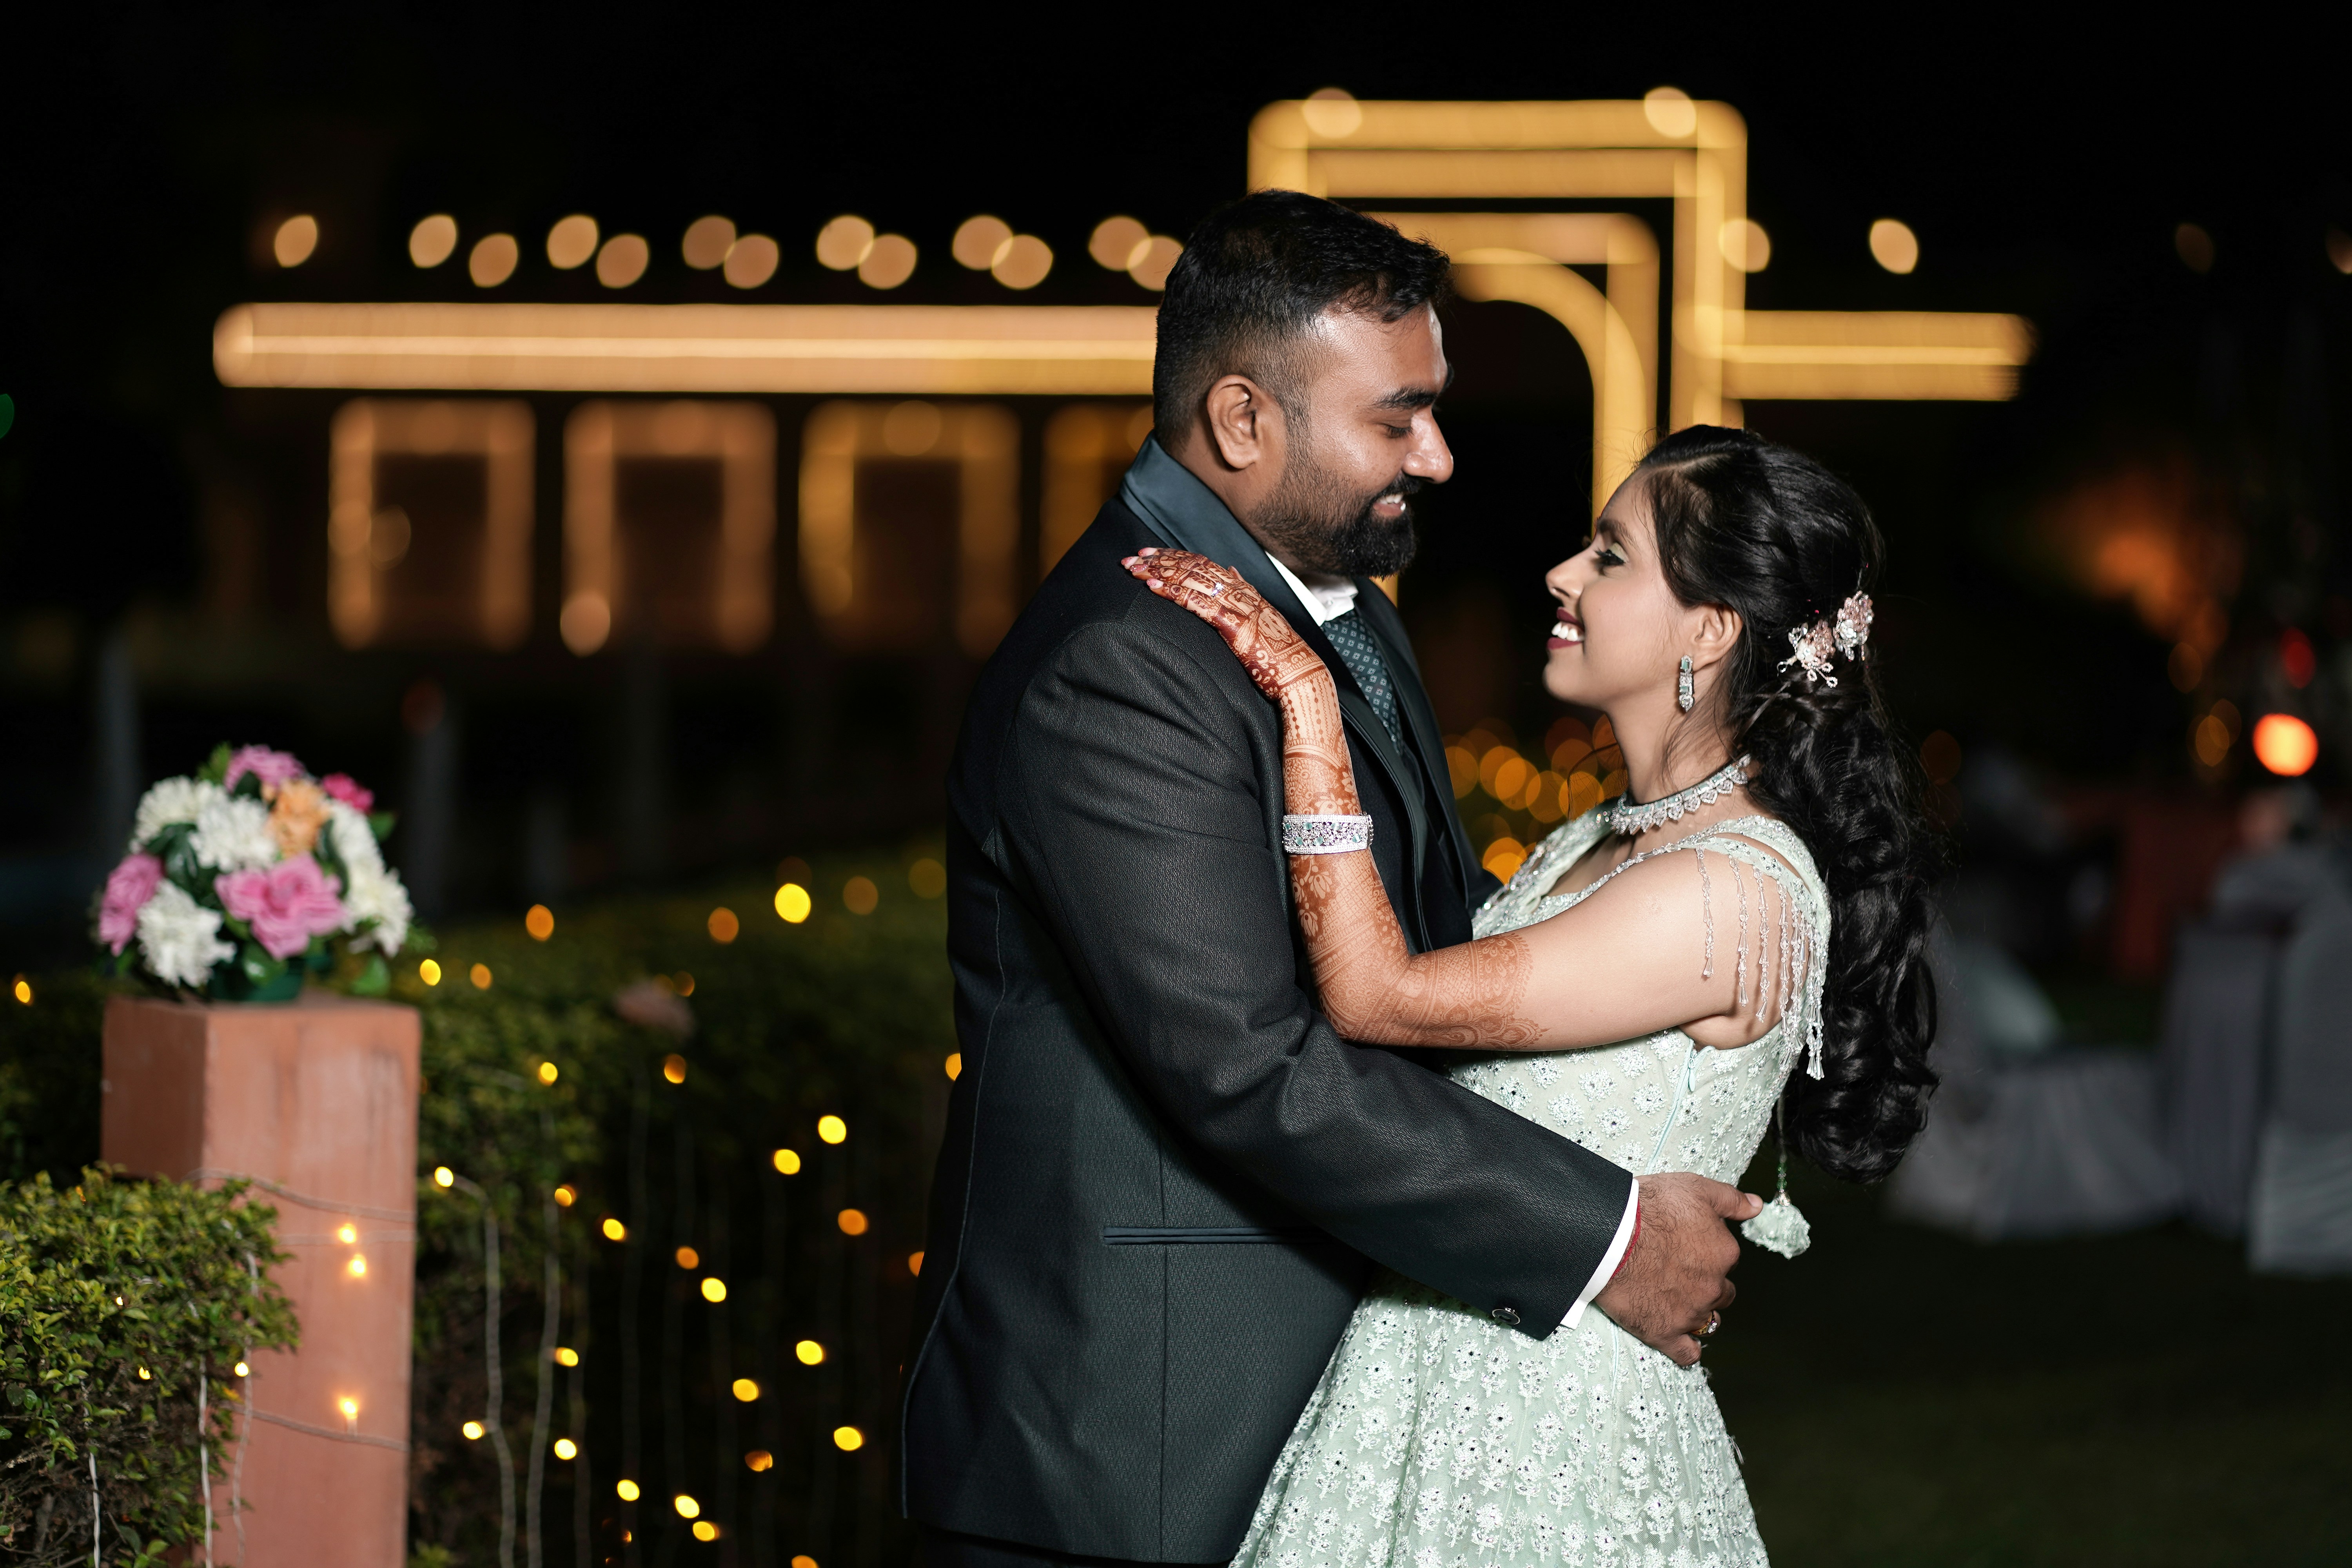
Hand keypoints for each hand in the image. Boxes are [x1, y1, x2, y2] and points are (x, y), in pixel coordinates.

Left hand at [1122, 548, 1325, 700]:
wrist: (1299, 672)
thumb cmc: (1278, 651)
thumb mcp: (1259, 613)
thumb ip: (1243, 590)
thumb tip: (1232, 570)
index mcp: (1241, 588)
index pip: (1201, 563)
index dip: (1172, 556)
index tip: (1148, 553)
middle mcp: (1237, 590)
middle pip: (1191, 567)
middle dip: (1158, 561)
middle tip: (1130, 558)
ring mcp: (1235, 605)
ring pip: (1190, 579)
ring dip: (1158, 572)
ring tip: (1133, 569)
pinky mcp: (1232, 624)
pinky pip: (1196, 603)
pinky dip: (1172, 593)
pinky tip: (1153, 588)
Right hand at [1592, 1172, 1763, 1367]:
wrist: (1609, 1234)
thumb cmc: (1650, 1207)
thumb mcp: (1696, 1188)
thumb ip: (1730, 1200)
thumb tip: (1756, 1205)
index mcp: (1724, 1253)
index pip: (1727, 1258)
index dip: (1708, 1252)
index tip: (1687, 1245)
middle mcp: (1713, 1286)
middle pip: (1722, 1293)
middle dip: (1708, 1285)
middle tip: (1680, 1272)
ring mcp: (1690, 1312)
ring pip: (1708, 1321)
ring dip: (1699, 1314)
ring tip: (1677, 1302)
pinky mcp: (1665, 1332)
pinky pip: (1687, 1353)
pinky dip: (1687, 1349)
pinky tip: (1681, 1339)